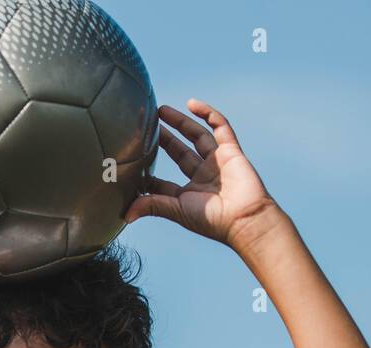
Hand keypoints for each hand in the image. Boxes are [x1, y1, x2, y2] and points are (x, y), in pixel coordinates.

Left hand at [125, 99, 282, 253]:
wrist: (245, 218)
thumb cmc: (212, 220)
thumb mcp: (177, 210)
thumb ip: (152, 206)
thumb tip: (125, 215)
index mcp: (188, 194)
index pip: (164, 181)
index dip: (148, 173)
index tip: (131, 162)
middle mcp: (202, 177)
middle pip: (179, 152)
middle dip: (164, 139)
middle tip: (147, 125)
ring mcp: (217, 162)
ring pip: (196, 136)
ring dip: (180, 122)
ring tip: (161, 110)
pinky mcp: (231, 150)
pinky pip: (220, 127)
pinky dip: (207, 114)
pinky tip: (191, 104)